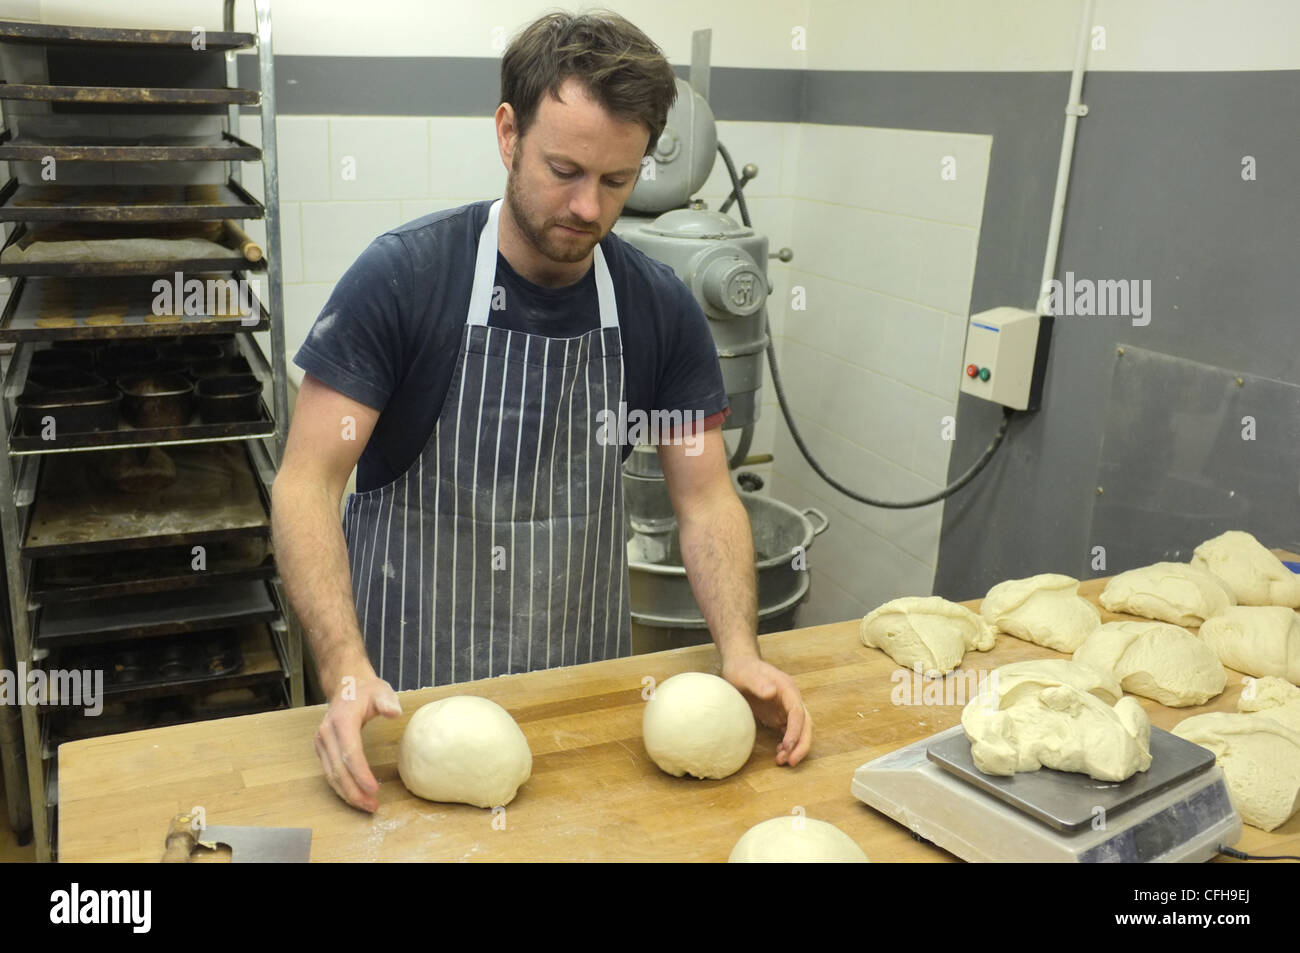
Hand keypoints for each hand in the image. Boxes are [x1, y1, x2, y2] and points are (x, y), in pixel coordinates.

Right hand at [313, 671, 401, 811]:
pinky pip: (329, 773)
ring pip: (331, 775)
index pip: (350, 752)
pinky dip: (341, 787)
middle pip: (338, 769)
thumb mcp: (381, 691)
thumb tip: (394, 712)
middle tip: (372, 806)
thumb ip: (388, 702)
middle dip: (354, 791)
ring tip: (366, 806)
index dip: (360, 773)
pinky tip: (355, 796)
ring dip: (347, 793)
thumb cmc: (367, 691)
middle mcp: (327, 734)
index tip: (374, 789)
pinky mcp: (321, 749)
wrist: (346, 686)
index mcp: (342, 721)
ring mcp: (321, 742)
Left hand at [721, 655, 812, 766]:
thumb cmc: (742, 669)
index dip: (795, 731)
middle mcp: (791, 699)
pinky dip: (787, 744)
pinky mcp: (779, 715)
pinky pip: (789, 732)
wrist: (739, 665)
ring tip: (782, 761)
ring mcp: (786, 708)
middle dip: (801, 744)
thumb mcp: (746, 675)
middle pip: (805, 724)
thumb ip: (758, 683)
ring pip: (800, 730)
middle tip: (791, 762)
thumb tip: (772, 692)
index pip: (798, 713)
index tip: (787, 747)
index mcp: (787, 689)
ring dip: (795, 747)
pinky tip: (779, 753)